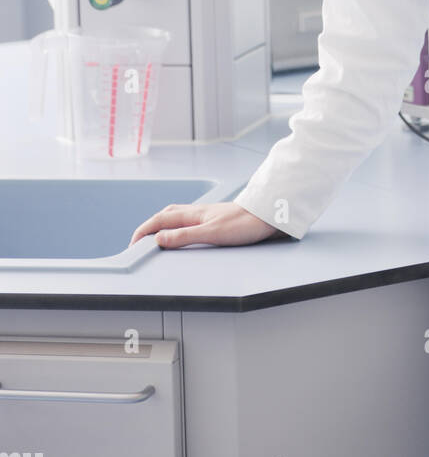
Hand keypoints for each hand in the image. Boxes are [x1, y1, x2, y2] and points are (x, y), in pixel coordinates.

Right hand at [129, 201, 280, 249]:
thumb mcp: (211, 234)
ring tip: (156, 234)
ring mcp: (208, 214)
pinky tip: (185, 232)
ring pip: (178, 215)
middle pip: (167, 214)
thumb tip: (157, 238)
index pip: (160, 220)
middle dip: (150, 225)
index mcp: (194, 214)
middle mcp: (198, 212)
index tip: (132, 245)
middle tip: (139, 239)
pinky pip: (190, 220)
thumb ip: (184, 236)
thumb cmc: (244, 224)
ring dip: (163, 224)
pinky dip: (179, 226)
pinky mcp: (218, 219)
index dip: (143, 231)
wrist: (269, 215)